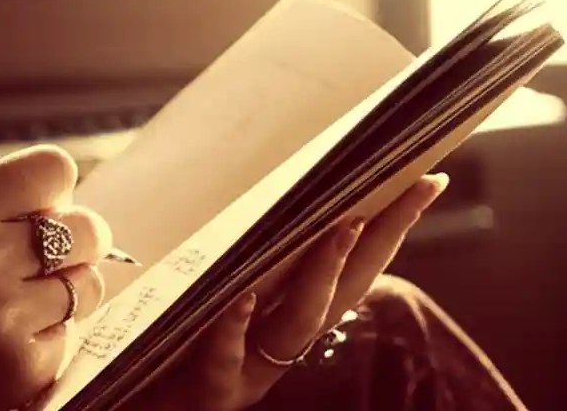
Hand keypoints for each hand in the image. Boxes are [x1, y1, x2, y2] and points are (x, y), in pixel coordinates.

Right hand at [0, 146, 113, 410]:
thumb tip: (75, 206)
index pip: (53, 169)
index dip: (52, 192)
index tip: (41, 211)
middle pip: (88, 227)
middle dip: (76, 245)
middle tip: (43, 265)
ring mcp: (4, 315)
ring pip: (87, 286)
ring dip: (61, 300)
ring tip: (7, 315)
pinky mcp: (22, 368)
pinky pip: (69, 340)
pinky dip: (43, 348)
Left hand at [126, 173, 447, 409]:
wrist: (136, 405)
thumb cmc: (172, 344)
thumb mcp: (216, 290)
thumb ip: (245, 252)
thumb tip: (272, 188)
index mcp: (291, 315)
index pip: (356, 266)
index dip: (394, 225)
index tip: (430, 179)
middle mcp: (284, 344)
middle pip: (347, 289)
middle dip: (382, 238)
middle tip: (410, 187)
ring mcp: (252, 370)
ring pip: (300, 323)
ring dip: (324, 274)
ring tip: (342, 226)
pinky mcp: (208, 390)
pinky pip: (225, 355)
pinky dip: (234, 326)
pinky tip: (241, 297)